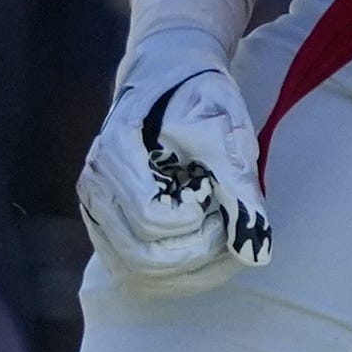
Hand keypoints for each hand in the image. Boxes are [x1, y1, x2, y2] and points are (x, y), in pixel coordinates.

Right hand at [78, 20, 272, 289]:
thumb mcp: (223, 127)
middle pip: (143, 257)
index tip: (220, 199)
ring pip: (139, 272)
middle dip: (196, 253)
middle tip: (228, 228)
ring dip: (190, 270)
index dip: (195, 222)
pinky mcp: (107, 226)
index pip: (152, 218)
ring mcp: (96, 209)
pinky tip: (209, 255)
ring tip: (223, 241)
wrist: (166, 77)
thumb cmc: (196, 96)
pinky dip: (177, 274)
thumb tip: (256, 249)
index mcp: (115, 152)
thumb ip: (238, 184)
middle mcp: (95, 185)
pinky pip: (137, 270)